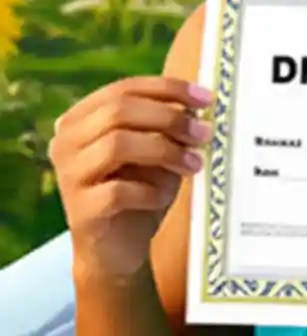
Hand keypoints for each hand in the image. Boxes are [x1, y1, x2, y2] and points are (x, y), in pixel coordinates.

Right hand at [48, 76, 214, 278]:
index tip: (207, 98)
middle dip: (170, 118)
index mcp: (82, 118)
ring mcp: (68, 176)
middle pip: (119, 111)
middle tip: (205, 132)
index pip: (124, 89)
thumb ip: (170, 125)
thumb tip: (200, 103)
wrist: (118, 250)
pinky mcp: (79, 210)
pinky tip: (164, 197)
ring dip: (165, 151)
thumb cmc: (141, 190)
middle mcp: (66, 141)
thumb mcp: (159, 151)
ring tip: (194, 164)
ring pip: (117, 144)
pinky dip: (150, 191)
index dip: (168, 89)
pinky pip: (119, 190)